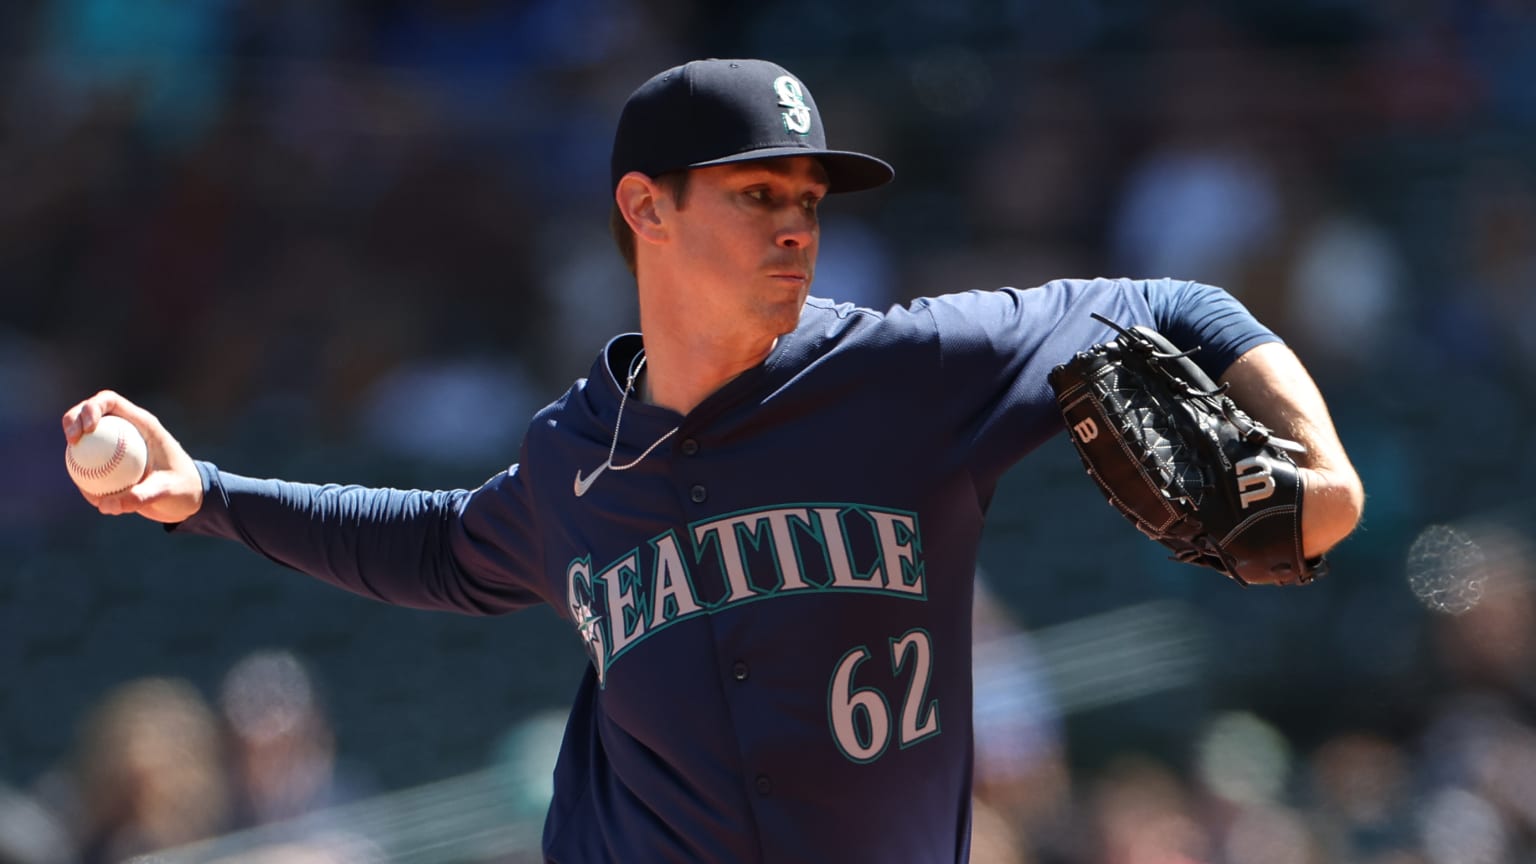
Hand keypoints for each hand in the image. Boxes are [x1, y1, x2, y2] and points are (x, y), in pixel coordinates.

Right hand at [62, 390, 203, 522]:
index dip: (92, 407)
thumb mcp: (168, 491)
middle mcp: (127, 430)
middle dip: (72, 419)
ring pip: (86, 439)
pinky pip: (91, 465)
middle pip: (90, 413)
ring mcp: (117, 447)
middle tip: (72, 441)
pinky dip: (85, 476)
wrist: (190, 500)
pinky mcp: (112, 464)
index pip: (110, 402)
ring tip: (76, 473)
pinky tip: (90, 496)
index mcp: (142, 424)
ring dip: (74, 451)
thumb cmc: (184, 489)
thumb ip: (140, 497)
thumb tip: (107, 505)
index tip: (88, 429)